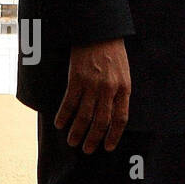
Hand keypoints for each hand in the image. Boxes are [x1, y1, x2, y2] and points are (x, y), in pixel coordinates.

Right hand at [54, 38, 130, 152]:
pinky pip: (69, 103)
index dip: (114, 135)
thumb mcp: (124, 74)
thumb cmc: (114, 54)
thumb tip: (113, 115)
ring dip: (77, 131)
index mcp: (124, 88)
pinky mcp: (77, 80)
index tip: (107, 147)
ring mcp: (93, 85)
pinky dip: (64, 116)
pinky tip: (60, 124)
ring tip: (72, 142)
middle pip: (101, 121)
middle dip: (93, 139)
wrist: (100, 34)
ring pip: (84, 116)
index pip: (121, 118)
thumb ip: (119, 93)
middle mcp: (109, 89)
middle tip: (87, 149)